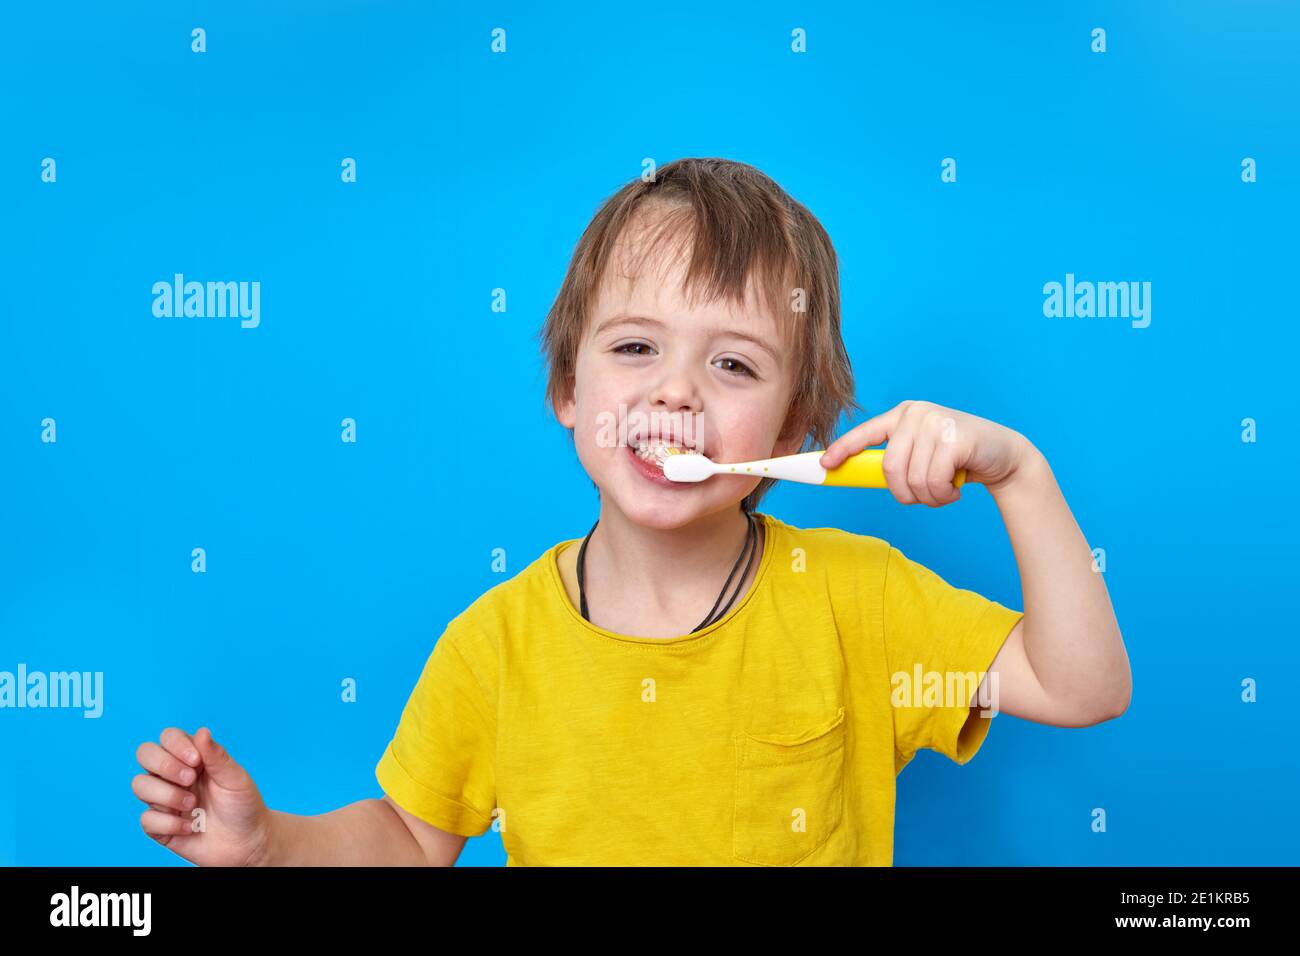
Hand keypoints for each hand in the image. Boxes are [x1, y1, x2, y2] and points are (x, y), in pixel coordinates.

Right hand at [133, 726, 275, 865]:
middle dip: (164, 765)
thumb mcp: (235, 778)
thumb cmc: (243, 805)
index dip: (176, 745)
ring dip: (167, 794)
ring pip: (140, 785)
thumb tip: (202, 731)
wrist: (246, 842)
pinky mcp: (160, 825)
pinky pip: (146, 819)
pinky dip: (169, 823)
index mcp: (192, 758)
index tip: (196, 761)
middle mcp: (173, 775)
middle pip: (145, 754)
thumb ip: (216, 755)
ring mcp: (164, 799)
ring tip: (193, 804)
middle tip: (190, 779)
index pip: (168, 737)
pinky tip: (191, 827)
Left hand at [818, 400, 1031, 505]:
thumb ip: (895, 460)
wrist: (1003, 456)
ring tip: (943, 491)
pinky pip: (933, 482)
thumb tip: (855, 475)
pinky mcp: (955, 437)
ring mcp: (936, 422)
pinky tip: (955, 487)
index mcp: (902, 415)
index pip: (864, 432)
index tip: (824, 465)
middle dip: (903, 494)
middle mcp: (916, 413)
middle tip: (922, 497)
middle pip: (888, 468)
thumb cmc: (957, 460)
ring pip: (912, 480)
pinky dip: (943, 495)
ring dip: (927, 498)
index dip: (841, 450)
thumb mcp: (921, 454)